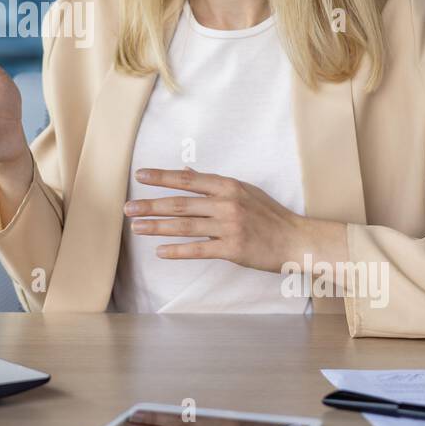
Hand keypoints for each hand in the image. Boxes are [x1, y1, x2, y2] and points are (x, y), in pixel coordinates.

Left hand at [123, 167, 345, 271]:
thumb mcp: (244, 191)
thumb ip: (213, 185)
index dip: (162, 177)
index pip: (188, 179)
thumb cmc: (269, 215)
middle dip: (151, 205)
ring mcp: (229, 226)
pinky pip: (199, 249)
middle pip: (180, 203)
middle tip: (128, 208)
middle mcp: (227, 203)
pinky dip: (177, 250)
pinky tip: (160, 251)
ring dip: (157, 226)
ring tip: (136, 227)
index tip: (140, 176)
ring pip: (185, 225)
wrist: (296, 239)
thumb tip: (185, 173)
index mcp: (228, 186)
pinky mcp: (232, 248)